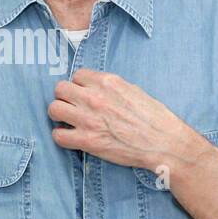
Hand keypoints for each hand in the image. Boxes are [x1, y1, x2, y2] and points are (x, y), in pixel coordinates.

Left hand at [48, 68, 196, 170]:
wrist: (163, 143)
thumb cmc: (154, 118)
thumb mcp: (134, 90)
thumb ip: (112, 87)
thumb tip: (98, 88)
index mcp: (108, 82)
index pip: (77, 75)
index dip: (79, 86)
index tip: (84, 94)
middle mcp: (94, 97)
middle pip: (60, 89)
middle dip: (65, 98)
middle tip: (73, 107)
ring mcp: (88, 119)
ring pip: (54, 109)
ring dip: (59, 115)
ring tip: (69, 121)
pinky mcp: (87, 141)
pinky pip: (58, 135)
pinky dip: (62, 137)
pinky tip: (72, 137)